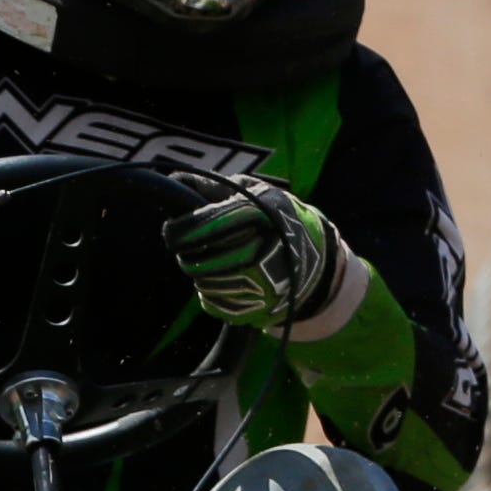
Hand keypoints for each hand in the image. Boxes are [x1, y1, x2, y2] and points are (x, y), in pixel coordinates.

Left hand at [165, 167, 346, 331]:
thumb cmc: (279, 220)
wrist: (318, 262)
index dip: (179, 231)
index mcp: (258, 217)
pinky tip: (224, 280)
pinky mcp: (257, 309)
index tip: (172, 231)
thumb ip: (216, 187)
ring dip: (201, 272)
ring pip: (204, 283)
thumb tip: (177, 181)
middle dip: (187, 253)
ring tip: (212, 261)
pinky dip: (212, 293)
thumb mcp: (256, 192)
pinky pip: (215, 304)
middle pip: (198, 260)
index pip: (202, 228)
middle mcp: (259, 251)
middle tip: (189, 247)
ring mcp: (259, 284)